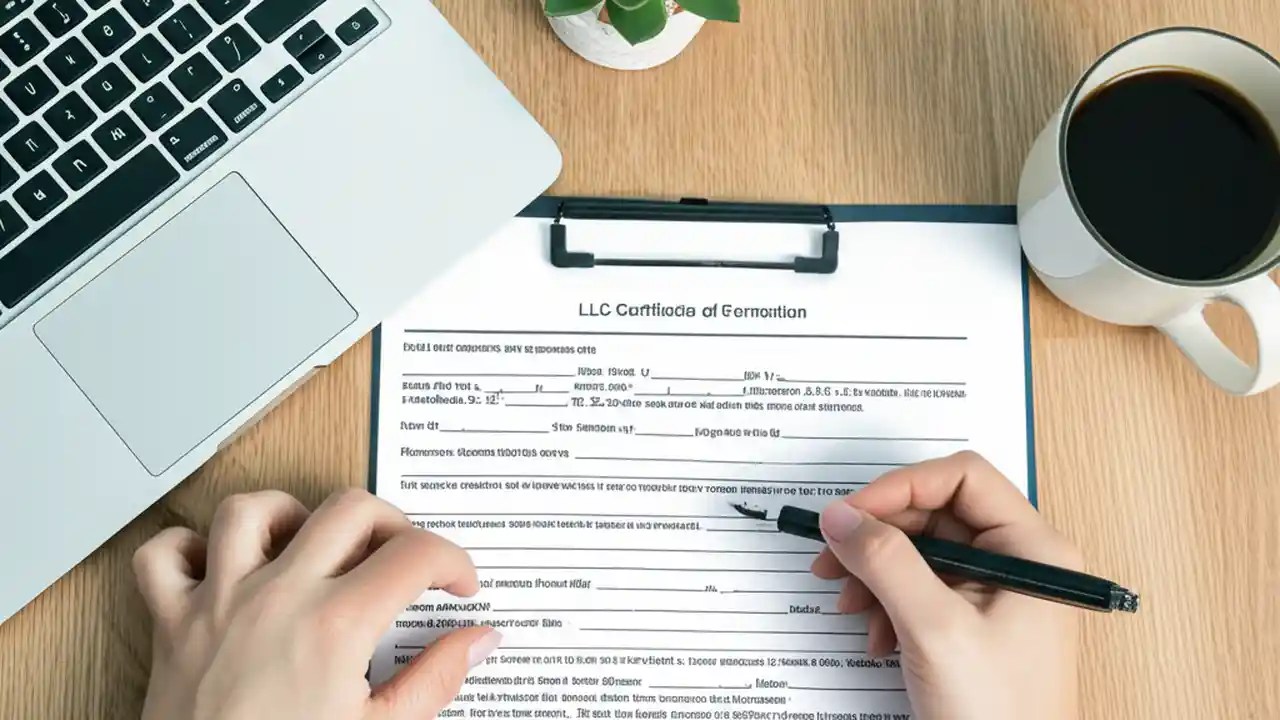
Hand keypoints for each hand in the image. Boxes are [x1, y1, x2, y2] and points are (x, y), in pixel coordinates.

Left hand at [133, 488, 500, 719]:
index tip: (458, 584)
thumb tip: (478, 640)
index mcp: (335, 625)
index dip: (453, 561)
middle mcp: (277, 597)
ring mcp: (218, 603)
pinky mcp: (170, 622)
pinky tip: (222, 564)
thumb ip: (436, 679)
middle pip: (348, 510)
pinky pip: (163, 553)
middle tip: (402, 558)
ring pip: (250, 510)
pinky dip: (189, 546)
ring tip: (311, 542)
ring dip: (290, 514)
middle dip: (392, 523)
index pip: (415, 555)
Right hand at [811, 451, 1081, 719]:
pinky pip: (921, 586)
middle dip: (879, 537)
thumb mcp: (934, 627)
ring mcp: (997, 591)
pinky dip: (888, 603)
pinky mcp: (975, 619)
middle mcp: (1019, 560)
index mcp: (1033, 548)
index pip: (962, 478)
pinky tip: (876, 635)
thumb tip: (841, 515)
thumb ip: (886, 562)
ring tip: (850, 605)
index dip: (901, 487)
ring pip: (921, 550)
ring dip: (877, 574)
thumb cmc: (999, 714)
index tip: (852, 513)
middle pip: (935, 513)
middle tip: (833, 557)